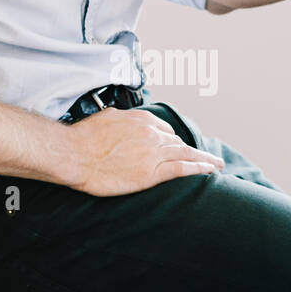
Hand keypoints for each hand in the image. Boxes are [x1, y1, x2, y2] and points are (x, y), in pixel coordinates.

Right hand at [61, 106, 223, 196]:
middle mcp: (151, 133)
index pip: (164, 130)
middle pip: (177, 143)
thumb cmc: (82, 138)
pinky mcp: (150, 172)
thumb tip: (125, 127)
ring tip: (216, 165)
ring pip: (186, 154)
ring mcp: (153, 152)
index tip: (178, 147)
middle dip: (189, 151)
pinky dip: (199, 168)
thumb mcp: (106, 119)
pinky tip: (210, 171)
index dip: (172, 140)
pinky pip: (182, 169)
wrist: (73, 154)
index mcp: (141, 119)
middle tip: (203, 158)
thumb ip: (122, 122)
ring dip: (204, 159)